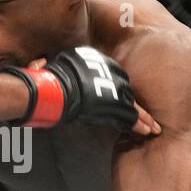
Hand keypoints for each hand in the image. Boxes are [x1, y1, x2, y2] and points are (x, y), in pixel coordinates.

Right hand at [9, 47, 158, 135]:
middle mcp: (108, 70)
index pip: (113, 77)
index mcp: (95, 59)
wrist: (51, 88)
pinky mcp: (114, 103)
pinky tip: (146, 130)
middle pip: (125, 90)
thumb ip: (48, 66)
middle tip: (146, 116)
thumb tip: (38, 63)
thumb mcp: (48, 66)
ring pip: (132, 103)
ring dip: (142, 117)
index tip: (124, 100)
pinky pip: (130, 114)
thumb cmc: (46, 79)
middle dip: (135, 104)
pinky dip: (139, 123)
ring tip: (151, 128)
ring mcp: (113, 86)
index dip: (119, 92)